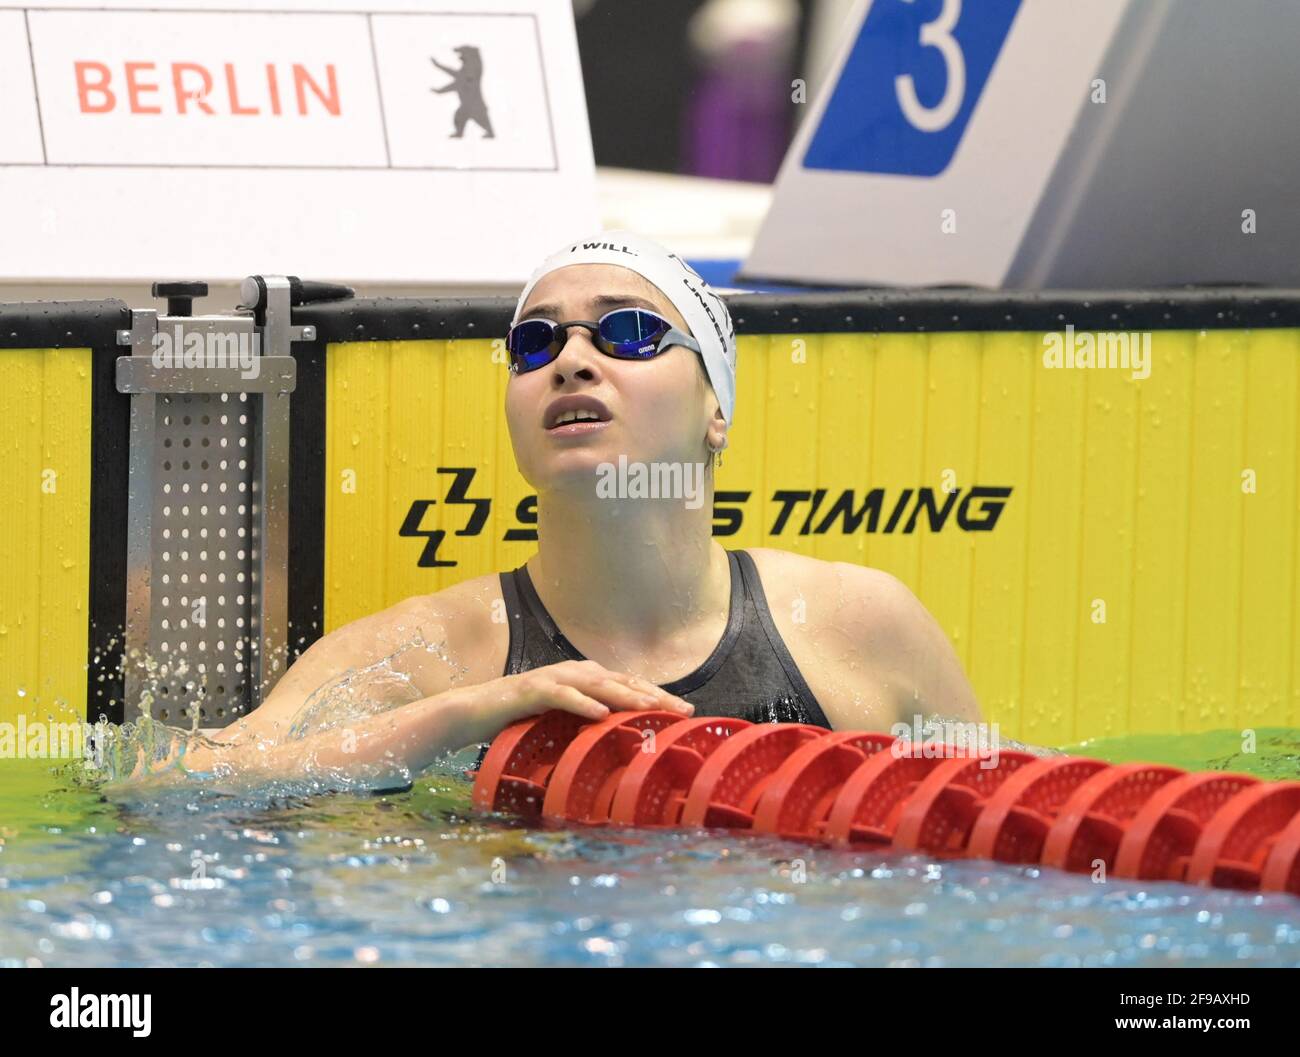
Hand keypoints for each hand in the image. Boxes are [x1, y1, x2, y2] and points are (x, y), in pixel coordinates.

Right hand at [456, 659, 693, 744]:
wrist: (474, 711)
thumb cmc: (520, 719)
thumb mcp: (562, 722)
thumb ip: (589, 724)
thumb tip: (623, 742)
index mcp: (584, 677)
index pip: (628, 684)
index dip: (658, 694)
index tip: (686, 711)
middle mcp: (573, 672)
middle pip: (621, 681)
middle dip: (654, 694)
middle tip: (682, 711)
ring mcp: (552, 678)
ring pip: (597, 684)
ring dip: (625, 696)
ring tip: (650, 708)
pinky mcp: (532, 690)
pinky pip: (562, 695)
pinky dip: (582, 703)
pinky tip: (600, 714)